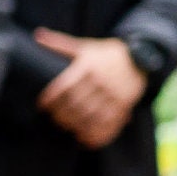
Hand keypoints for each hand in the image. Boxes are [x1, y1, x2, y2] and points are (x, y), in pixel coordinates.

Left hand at [33, 29, 146, 147]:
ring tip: (67, 129)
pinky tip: (86, 140)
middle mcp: (102, 81)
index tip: (42, 105)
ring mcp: (116, 95)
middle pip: (77, 103)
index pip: (65, 85)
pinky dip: (98, 135)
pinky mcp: (125, 106)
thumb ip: (60, 44)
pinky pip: (111, 124)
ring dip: (78, 126)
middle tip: (53, 119)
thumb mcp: (84, 46)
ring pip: (93, 116)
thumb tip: (37, 35)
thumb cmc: (105, 54)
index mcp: (89, 66)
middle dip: (62, 114)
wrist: (140, 58)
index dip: (52, 98)